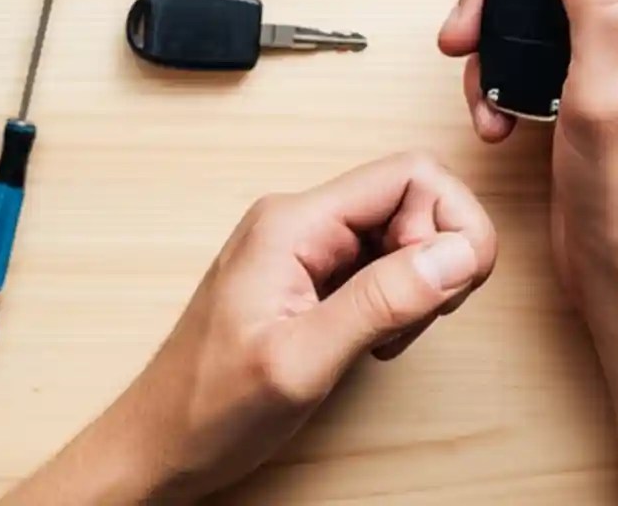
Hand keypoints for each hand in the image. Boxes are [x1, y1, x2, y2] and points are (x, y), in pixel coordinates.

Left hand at [0, 153, 496, 504]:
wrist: (160, 444)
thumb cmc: (209, 407)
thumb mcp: (304, 359)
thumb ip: (383, 301)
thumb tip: (457, 251)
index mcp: (292, 223)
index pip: (409, 174)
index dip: (450, 222)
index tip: (451, 283)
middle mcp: (299, 222)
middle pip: (411, 201)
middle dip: (437, 260)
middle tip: (414, 321)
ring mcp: (303, 249)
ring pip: (400, 236)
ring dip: (416, 287)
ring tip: (383, 340)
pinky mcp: (309, 278)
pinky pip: (378, 267)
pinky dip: (395, 304)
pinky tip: (371, 343)